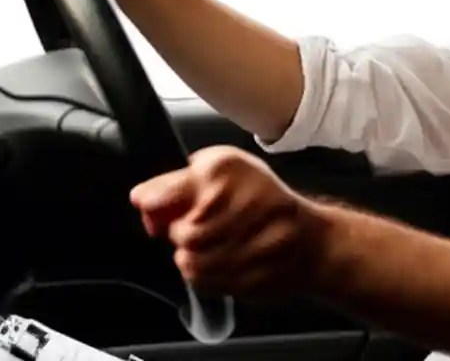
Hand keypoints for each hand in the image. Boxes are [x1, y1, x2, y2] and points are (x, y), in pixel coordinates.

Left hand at [129, 146, 329, 298]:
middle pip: (177, 234)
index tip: (164, 211)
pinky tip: (230, 260)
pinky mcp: (245, 274)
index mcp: (221, 169)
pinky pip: (202, 281)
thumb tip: (139, 201)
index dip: (157, 209)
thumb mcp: (222, 170)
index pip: (158, 197)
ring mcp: (242, 241)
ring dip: (196, 256)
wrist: (310, 241)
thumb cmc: (264, 201)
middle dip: (184, 234)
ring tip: (222, 244)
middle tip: (207, 226)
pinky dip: (209, 274)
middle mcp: (233, 201)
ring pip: (187, 260)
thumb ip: (175, 183)